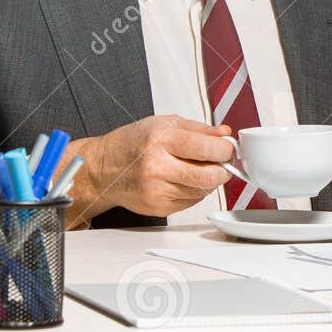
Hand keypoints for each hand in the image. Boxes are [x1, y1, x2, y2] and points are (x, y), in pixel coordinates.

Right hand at [59, 115, 233, 228]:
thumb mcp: (164, 124)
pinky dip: (194, 191)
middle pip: (208, 176)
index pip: (207, 148)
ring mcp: (156, 191)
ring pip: (202, 191)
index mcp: (160, 140)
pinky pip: (190, 202)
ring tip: (198, 168)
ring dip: (209, 181)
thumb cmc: (132, 143)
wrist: (102, 169)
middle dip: (224, 169)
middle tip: (223, 162)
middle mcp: (157, 167)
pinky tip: (183, 180)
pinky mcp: (157, 208)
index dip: (225, 149)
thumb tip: (225, 134)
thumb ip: (199, 129)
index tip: (228, 148)